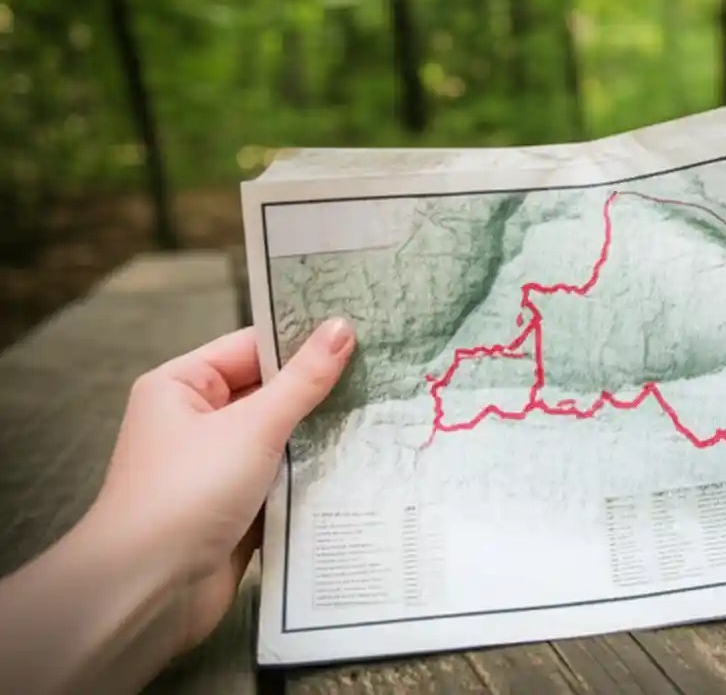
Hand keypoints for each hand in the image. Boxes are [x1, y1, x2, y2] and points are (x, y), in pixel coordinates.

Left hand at [90, 320, 353, 656]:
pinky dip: (314, 477)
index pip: (252, 347)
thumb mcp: (252, 427)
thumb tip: (342, 327)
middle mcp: (196, 422)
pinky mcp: (237, 509)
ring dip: (322, 437)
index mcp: (182, 386)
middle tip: (385, 374)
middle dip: (321, 391)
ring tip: (384, 416)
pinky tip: (362, 466)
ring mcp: (218, 467)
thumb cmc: (188, 493)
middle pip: (270, 393)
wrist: (151, 589)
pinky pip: (283, 481)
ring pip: (282, 440)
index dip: (303, 341)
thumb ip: (303, 380)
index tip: (362, 333)